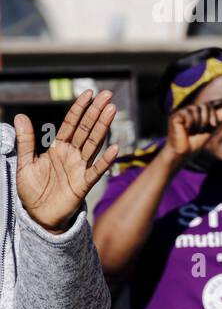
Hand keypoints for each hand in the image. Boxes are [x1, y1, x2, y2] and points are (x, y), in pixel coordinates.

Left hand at [15, 90, 118, 233]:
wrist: (39, 215)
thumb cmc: (33, 189)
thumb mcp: (24, 163)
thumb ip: (26, 140)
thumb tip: (20, 116)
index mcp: (58, 148)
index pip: (71, 124)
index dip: (79, 108)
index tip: (88, 93)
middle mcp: (72, 154)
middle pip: (87, 129)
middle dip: (96, 111)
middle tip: (107, 95)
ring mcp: (80, 168)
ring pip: (93, 143)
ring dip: (103, 127)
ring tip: (112, 111)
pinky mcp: (83, 184)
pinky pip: (96, 170)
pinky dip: (106, 160)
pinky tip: (114, 148)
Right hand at [165, 102, 218, 159]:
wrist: (184, 153)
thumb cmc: (195, 143)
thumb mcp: (210, 129)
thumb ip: (217, 119)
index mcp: (196, 113)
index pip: (208, 105)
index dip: (213, 114)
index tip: (214, 125)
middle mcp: (188, 111)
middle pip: (204, 105)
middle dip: (207, 119)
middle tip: (202, 130)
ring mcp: (181, 113)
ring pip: (195, 109)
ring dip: (198, 123)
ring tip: (194, 131)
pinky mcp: (175, 116)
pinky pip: (187, 114)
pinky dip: (190, 123)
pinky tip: (186, 130)